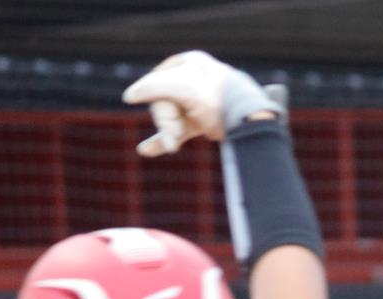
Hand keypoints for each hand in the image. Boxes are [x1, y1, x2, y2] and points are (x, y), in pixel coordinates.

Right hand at [123, 50, 280, 156]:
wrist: (252, 123)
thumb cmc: (221, 100)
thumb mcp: (185, 88)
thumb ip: (153, 87)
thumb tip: (129, 96)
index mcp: (191, 63)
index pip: (158, 79)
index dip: (158, 96)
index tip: (168, 103)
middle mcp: (194, 80)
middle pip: (164, 101)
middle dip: (166, 120)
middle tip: (174, 134)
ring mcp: (198, 103)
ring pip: (170, 118)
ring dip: (167, 133)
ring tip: (172, 146)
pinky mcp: (202, 123)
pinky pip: (177, 131)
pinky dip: (163, 140)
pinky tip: (145, 150)